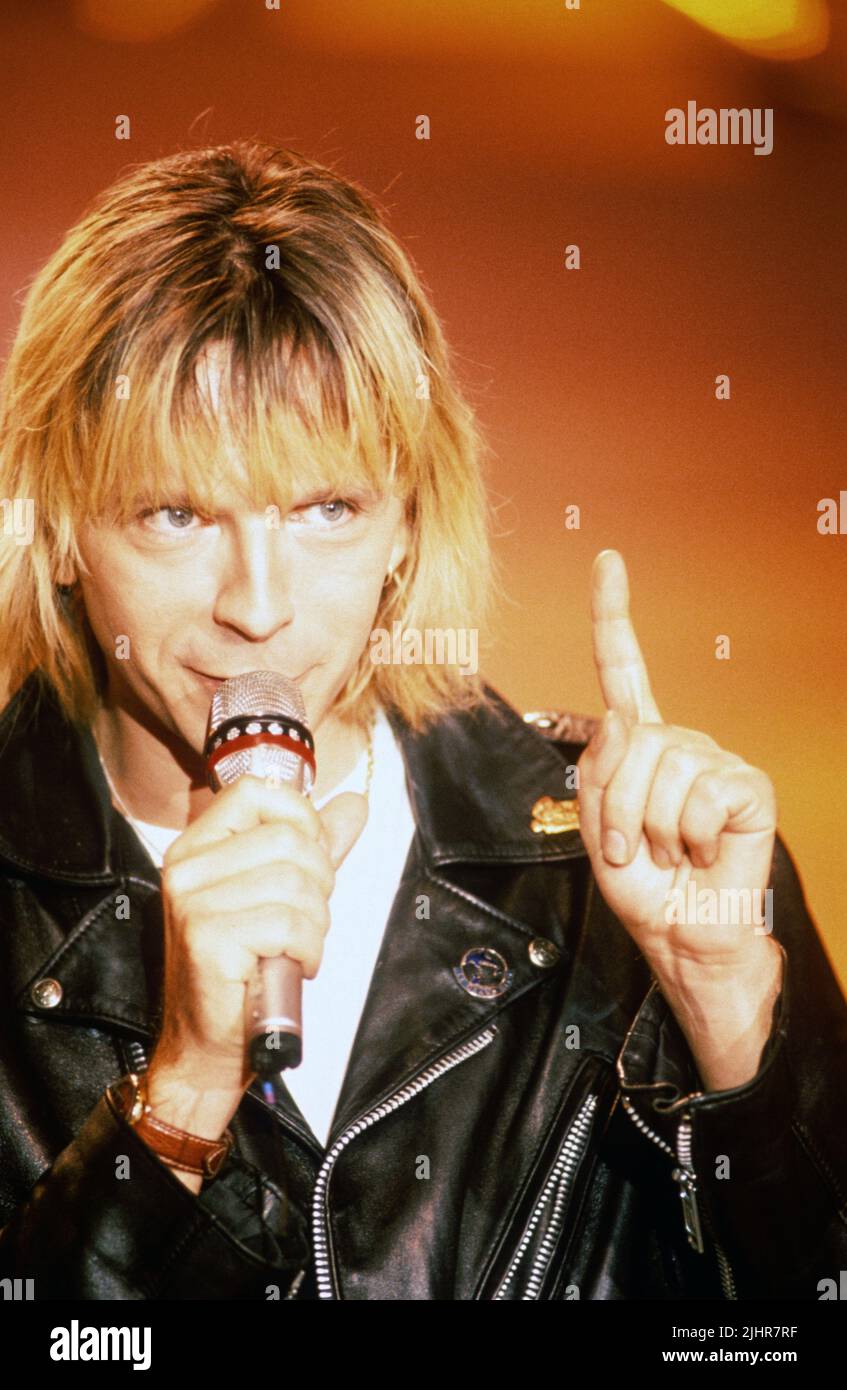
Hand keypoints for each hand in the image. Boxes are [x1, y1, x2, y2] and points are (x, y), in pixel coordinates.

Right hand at [148, 780, 367, 1110]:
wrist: (208, 1046)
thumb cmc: (244, 969)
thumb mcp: (280, 895)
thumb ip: (316, 847)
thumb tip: (356, 803)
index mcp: (197, 846)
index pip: (256, 791)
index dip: (301, 818)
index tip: (311, 859)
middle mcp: (186, 867)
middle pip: (288, 839)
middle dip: (319, 882)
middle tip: (305, 920)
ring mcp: (193, 902)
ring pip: (294, 882)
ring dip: (316, 922)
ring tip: (297, 947)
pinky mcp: (207, 939)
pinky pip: (288, 923)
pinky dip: (308, 948)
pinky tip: (294, 966)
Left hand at [576, 551, 777, 981]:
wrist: (680, 935)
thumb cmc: (641, 884)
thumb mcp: (594, 825)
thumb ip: (599, 766)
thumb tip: (625, 717)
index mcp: (640, 744)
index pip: (624, 669)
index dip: (613, 615)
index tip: (608, 561)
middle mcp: (680, 742)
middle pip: (630, 741)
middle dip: (617, 807)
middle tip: (633, 849)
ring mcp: (718, 760)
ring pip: (663, 767)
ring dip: (651, 826)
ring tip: (668, 853)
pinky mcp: (749, 786)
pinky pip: (702, 791)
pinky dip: (690, 833)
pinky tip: (702, 850)